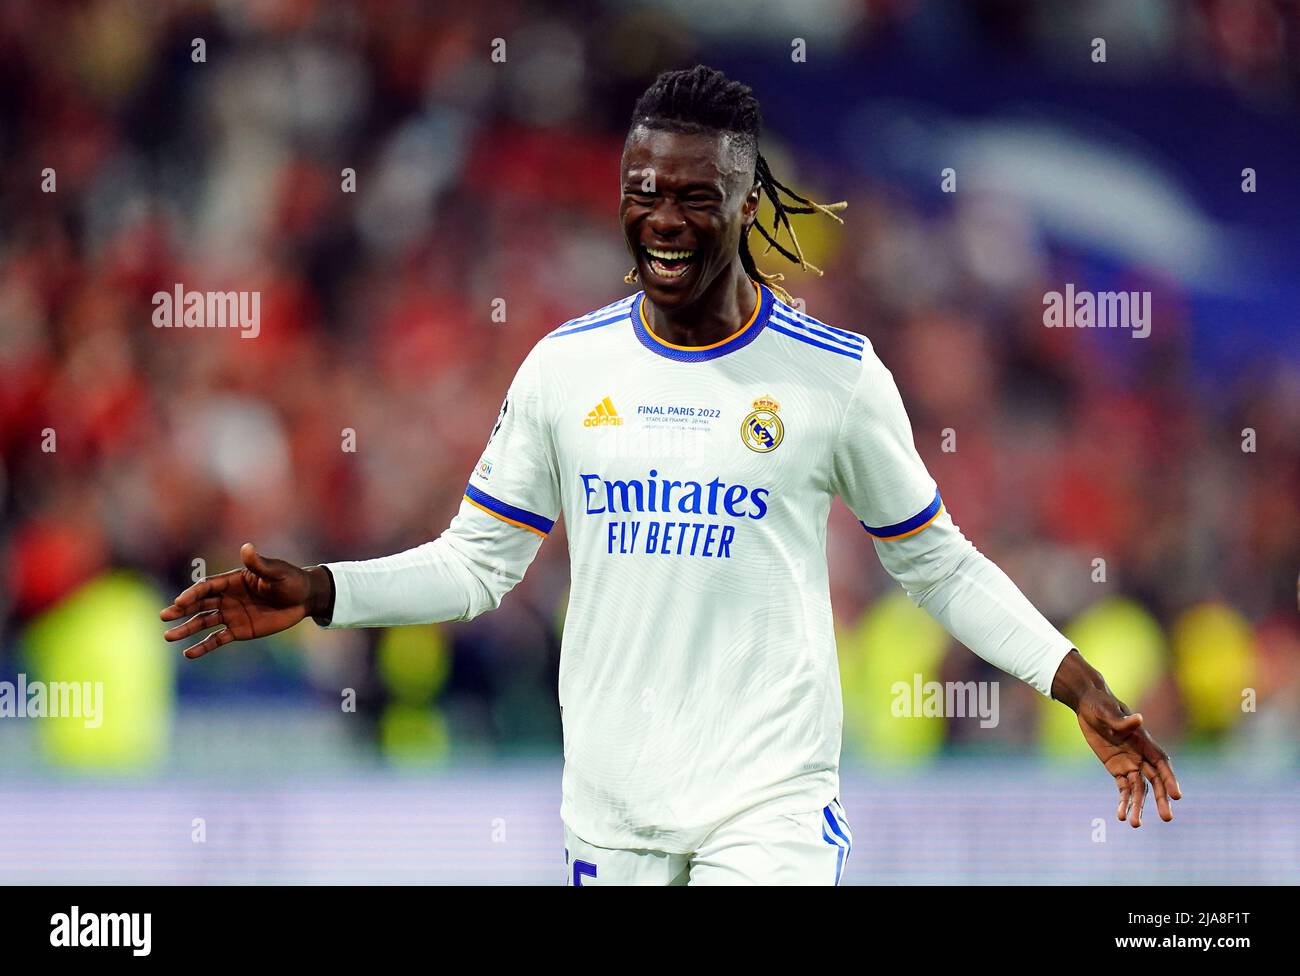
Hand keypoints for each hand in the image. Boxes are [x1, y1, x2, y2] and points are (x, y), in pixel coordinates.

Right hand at [159, 543, 329, 658]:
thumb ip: (259, 564)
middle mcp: (228, 597)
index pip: (207, 587)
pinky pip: (218, 639)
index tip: (179, 602)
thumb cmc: (291, 581)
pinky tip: (189, 654)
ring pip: (203, 622)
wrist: (304, 599)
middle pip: (199, 604)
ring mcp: (232, 615)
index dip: (192, 594)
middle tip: (164, 617)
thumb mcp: (276, 572)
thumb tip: (246, 547)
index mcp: (233, 581)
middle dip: (181, 610)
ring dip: (186, 629)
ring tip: (168, 636)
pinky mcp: (239, 630)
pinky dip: (204, 646)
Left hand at [1075, 689, 1182, 827]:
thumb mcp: (1109, 711)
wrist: (1088, 705)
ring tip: (1135, 825)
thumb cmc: (1101, 705)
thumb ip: (1123, 720)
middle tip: (1167, 818)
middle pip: (1155, 781)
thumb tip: (1138, 719)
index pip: (1162, 763)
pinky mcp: (1117, 769)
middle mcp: (1141, 756)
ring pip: (1138, 789)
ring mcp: (1130, 764)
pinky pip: (1122, 788)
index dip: (1170, 779)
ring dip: (1138, 806)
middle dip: (1161, 799)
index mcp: (1145, 742)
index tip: (1177, 796)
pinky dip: (1123, 801)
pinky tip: (1121, 816)